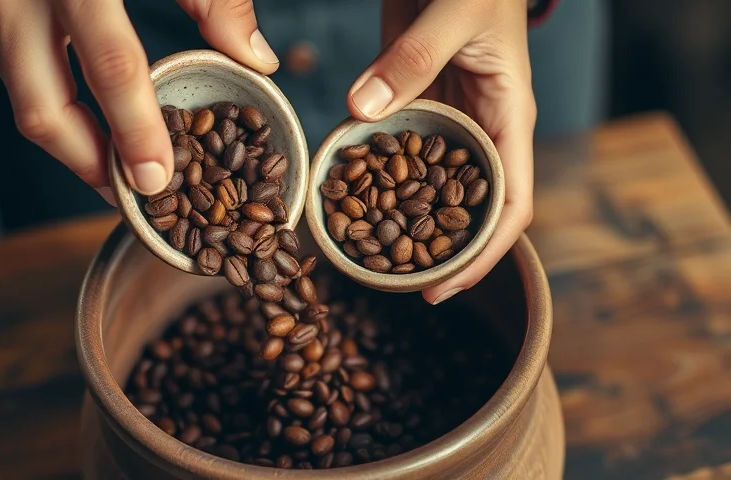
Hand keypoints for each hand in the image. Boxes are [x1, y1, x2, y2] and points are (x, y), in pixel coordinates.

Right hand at [0, 0, 278, 201]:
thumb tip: (257, 60)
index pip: (112, 69)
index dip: (137, 134)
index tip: (160, 181)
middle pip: (45, 112)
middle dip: (92, 168)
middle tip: (135, 199)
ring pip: (26, 103)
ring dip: (73, 147)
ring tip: (119, 173)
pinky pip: (17, 76)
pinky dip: (57, 109)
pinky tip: (92, 125)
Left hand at [348, 0, 535, 303]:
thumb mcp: (455, 13)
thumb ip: (412, 59)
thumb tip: (362, 112)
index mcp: (510, 120)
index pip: (511, 206)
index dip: (484, 255)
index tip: (444, 287)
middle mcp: (482, 131)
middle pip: (469, 211)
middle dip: (440, 253)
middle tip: (395, 284)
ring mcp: (448, 123)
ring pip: (431, 189)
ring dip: (406, 224)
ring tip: (368, 256)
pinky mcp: (417, 108)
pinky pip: (399, 155)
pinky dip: (377, 178)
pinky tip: (347, 196)